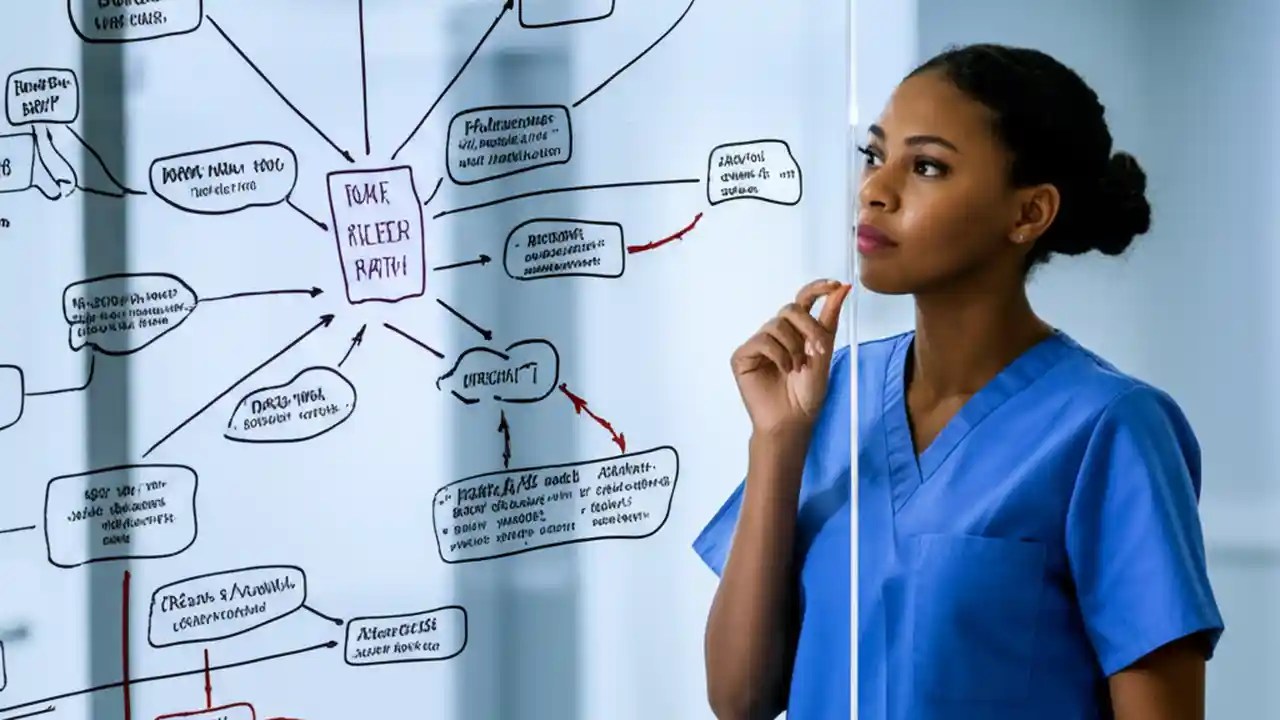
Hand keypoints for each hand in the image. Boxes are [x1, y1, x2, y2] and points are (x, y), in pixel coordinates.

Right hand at [730, 278, 850, 435]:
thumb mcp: (824, 352)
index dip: (817, 288)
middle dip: (808, 327)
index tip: (834, 285)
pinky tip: (783, 370)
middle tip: (817, 350)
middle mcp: (777, 334)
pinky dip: (778, 355)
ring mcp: (759, 343)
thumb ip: (829, 319)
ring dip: (793, 348)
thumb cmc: (807, 394)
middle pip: (791, 309)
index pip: (803, 299)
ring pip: (777, 325)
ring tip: (796, 369)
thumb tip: (842, 289)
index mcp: (797, 331)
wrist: (793, 420)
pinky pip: (763, 340)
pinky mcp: (743, 355)